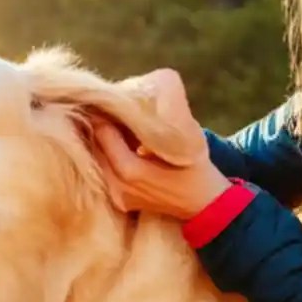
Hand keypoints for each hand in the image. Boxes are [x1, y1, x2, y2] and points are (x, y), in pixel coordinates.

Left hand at [90, 69, 231, 220]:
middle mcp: (118, 186)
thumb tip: (134, 96)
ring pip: (97, 158)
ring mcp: (116, 196)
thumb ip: (155, 122)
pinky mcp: (118, 200)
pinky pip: (104, 170)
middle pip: (94, 145)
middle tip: (108, 107)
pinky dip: (108, 154)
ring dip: (102, 140)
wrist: (207, 206)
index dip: (105, 112)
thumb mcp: (184, 140)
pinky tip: (119, 144)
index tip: (110, 98)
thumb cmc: (197, 169)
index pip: (103, 132)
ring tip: (113, 124)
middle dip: (100, 125)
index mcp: (131, 171)